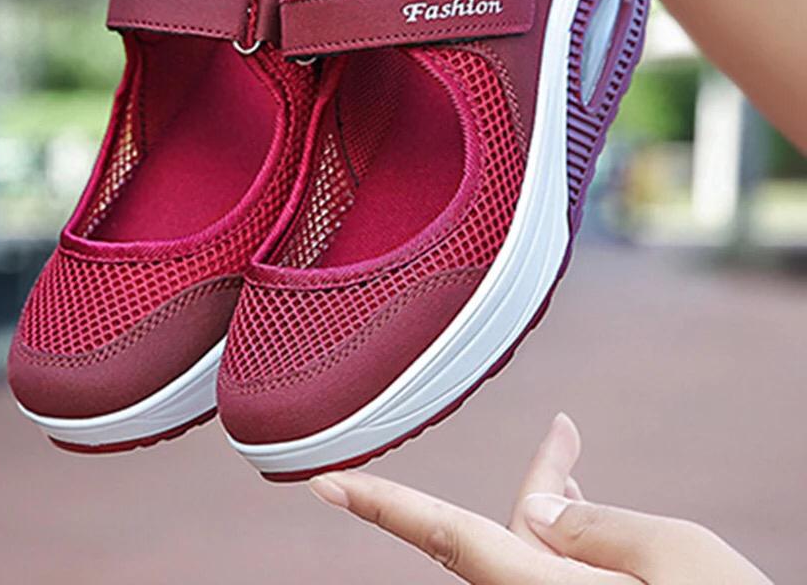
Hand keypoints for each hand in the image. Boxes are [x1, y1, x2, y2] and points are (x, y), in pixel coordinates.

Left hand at [308, 413, 771, 583]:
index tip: (322, 481)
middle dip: (543, 479)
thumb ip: (593, 526)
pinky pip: (559, 568)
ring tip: (571, 447)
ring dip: (561, 502)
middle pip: (514, 527)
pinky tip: (580, 502)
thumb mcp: (675, 555)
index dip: (379, 504)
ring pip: (541, 547)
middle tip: (568, 429)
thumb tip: (537, 508)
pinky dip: (573, 533)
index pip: (442, 532)